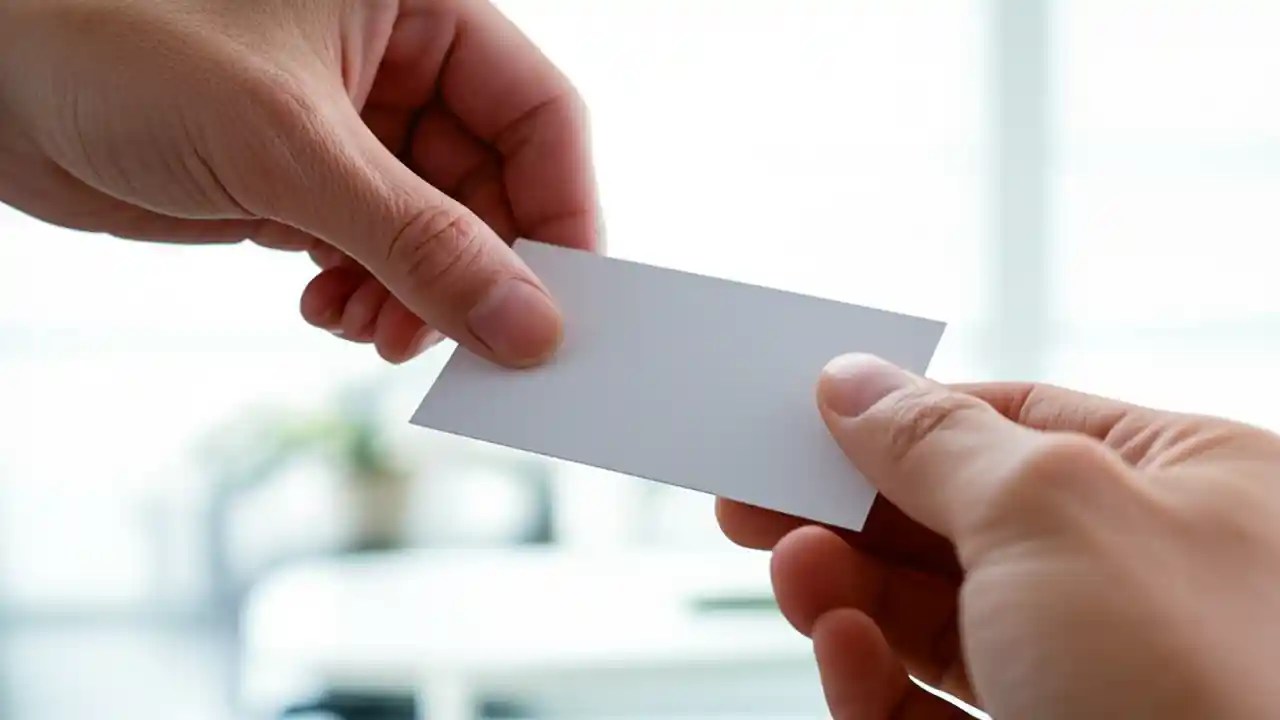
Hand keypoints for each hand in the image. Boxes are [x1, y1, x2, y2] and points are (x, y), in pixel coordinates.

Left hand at [0, 0, 595, 363]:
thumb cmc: (112, 41)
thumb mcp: (290, 148)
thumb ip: (420, 243)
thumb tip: (527, 325)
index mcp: (420, 7)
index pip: (539, 115)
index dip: (561, 214)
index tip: (560, 307)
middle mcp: (395, 62)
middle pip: (492, 186)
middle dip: (475, 272)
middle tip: (458, 345)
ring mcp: (349, 126)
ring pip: (435, 231)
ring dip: (416, 296)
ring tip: (373, 332)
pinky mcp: (301, 179)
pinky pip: (374, 251)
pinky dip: (365, 295)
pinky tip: (326, 310)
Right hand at [720, 354, 1279, 718]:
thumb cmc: (1203, 689)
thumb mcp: (1052, 513)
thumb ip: (938, 439)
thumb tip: (854, 385)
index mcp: (1191, 484)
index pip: (1015, 419)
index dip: (901, 415)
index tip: (800, 420)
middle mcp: (1145, 579)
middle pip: (957, 519)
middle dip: (853, 510)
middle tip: (752, 497)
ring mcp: (1094, 675)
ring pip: (936, 617)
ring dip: (849, 589)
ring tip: (794, 567)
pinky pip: (932, 707)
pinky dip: (874, 678)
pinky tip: (843, 648)